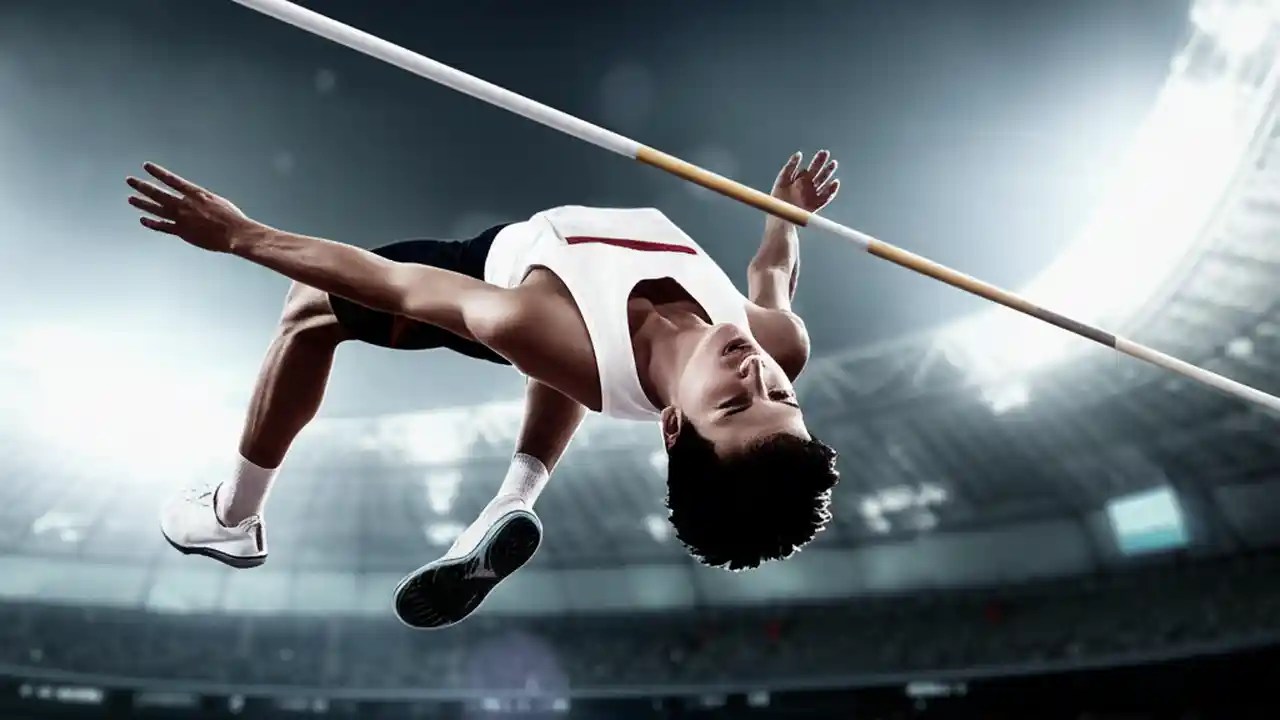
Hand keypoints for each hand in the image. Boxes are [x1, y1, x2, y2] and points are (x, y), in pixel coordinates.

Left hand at [127, 163, 253, 252]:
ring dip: (142, 203)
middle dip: (142, 186)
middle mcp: (185, 204)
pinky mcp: (182, 232)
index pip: (171, 180)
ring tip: (131, 198)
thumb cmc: (232, 219)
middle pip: (158, 193)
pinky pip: (162, 227)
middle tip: (130, 181)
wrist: (235, 234)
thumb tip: (199, 199)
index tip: (147, 166)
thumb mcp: (219, 202)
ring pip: (156, 209)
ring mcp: (181, 218)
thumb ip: (204, 200)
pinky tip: (143, 220)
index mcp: (196, 194)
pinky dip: (152, 223)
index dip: (158, 172)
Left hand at [771, 149, 839, 213]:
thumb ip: (790, 167)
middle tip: (826, 153)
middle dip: (823, 163)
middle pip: (819, 173)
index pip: (812, 168)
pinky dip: (832, 190)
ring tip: (833, 163)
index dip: (818, 160)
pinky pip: (826, 197)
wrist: (780, 220)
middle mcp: (808, 187)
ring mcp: (813, 195)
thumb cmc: (778, 202)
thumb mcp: (782, 181)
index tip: (821, 154)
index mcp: (800, 180)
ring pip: (824, 182)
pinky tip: (835, 182)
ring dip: (828, 173)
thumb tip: (799, 154)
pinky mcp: (816, 205)